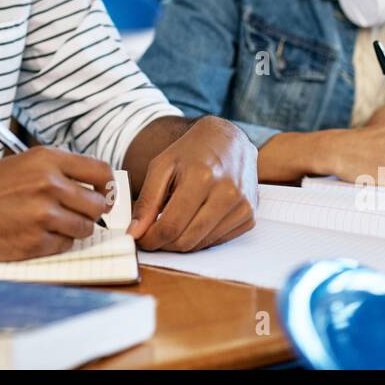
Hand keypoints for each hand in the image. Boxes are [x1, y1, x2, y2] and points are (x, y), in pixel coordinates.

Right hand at [0, 147, 113, 260]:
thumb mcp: (19, 166)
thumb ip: (56, 172)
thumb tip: (95, 187)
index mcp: (46, 159)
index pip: (100, 171)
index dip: (105, 186)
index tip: (101, 194)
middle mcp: (49, 184)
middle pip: (98, 204)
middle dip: (90, 212)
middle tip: (73, 214)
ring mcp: (43, 215)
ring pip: (84, 228)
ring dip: (71, 230)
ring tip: (45, 224)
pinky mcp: (34, 243)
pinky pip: (63, 246)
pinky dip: (52, 245)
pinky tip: (30, 236)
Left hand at [126, 116, 256, 252]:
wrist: (228, 140)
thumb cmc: (192, 152)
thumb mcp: (162, 167)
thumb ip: (147, 201)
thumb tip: (135, 232)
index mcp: (203, 177)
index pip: (171, 226)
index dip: (151, 238)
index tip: (140, 239)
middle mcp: (227, 193)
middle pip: (187, 240)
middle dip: (164, 243)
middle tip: (153, 234)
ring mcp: (242, 206)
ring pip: (202, 244)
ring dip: (182, 241)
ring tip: (173, 223)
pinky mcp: (249, 216)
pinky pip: (218, 241)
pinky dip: (201, 237)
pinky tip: (195, 220)